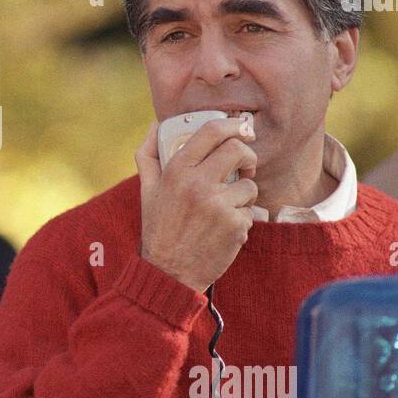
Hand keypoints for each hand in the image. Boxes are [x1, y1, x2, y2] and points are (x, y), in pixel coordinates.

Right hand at [135, 116, 257, 293]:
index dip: (232, 124)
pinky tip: (225, 231)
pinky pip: (251, 212)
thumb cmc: (159, 229)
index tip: (242, 127)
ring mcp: (218, 204)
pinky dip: (242, 221)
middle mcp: (197, 183)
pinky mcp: (234, 224)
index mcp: (176, 170)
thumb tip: (156, 125)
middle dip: (247, 155)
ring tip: (226, 210)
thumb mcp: (147, 190)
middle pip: (237, 149)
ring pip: (250, 184)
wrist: (169, 273)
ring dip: (244, 196)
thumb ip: (149, 155)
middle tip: (245, 166)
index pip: (211, 131)